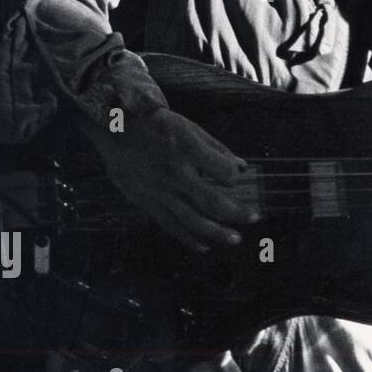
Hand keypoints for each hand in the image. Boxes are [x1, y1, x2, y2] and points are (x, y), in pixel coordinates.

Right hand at [82, 107, 257, 251]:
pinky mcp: (147, 202)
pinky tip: (204, 246)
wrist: (117, 128)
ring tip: (235, 239)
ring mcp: (159, 191)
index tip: (237, 177)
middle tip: (255, 218)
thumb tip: (243, 167)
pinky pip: (170, 225)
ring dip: (217, 233)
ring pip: (192, 220)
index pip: (223, 172)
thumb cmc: (158, 125)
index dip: (234, 177)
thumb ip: (218, 149)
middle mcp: (174, 174)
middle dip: (237, 213)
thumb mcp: (191, 128)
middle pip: (211, 202)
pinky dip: (188, 238)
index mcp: (187, 150)